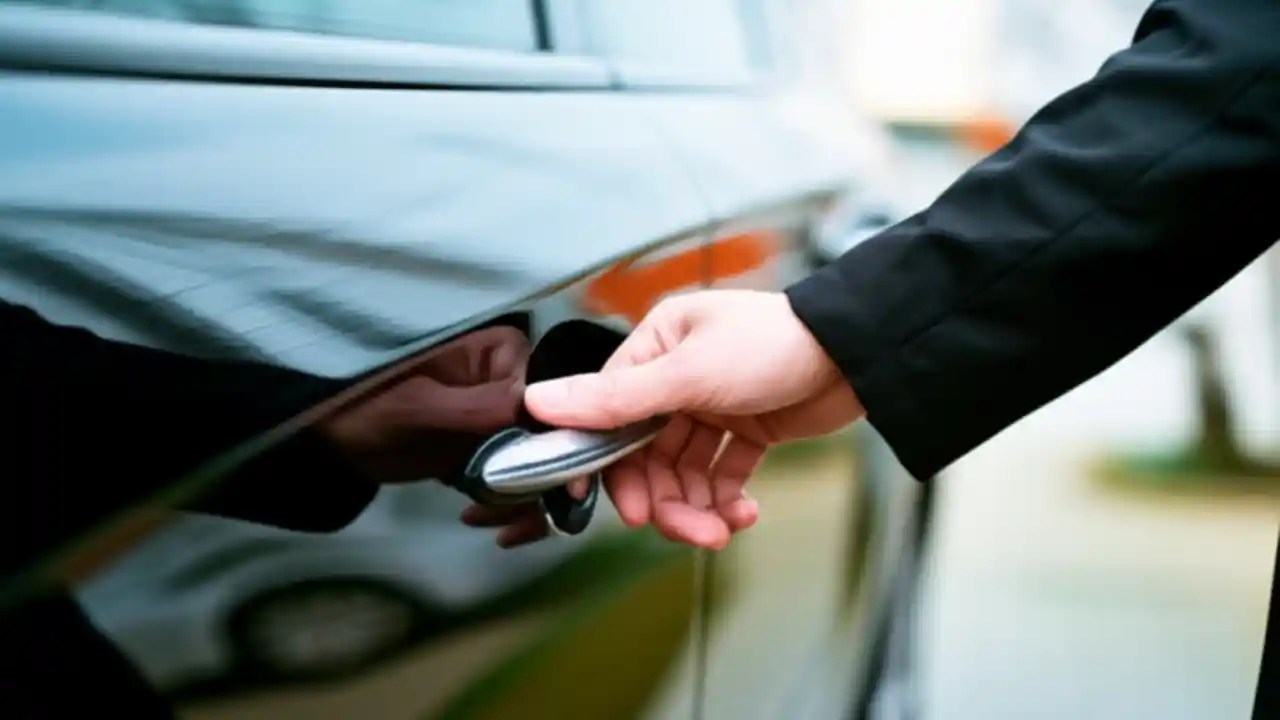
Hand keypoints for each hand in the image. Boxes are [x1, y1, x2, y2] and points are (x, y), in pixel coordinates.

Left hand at [317, 326, 567, 546]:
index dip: (565, 444)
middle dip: (542, 484)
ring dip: (525, 503)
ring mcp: (504, 420)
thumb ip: (481, 406)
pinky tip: (481, 519)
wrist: (325, 438)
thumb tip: (538, 409)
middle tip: (515, 522)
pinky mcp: (490, 452)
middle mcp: (514, 383)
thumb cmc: (361, 405)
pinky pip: (520, 483)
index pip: (557, 399)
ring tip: (486, 522)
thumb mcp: (419, 406)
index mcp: (503, 354)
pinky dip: (511, 508)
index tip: (565, 487)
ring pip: (545, 467)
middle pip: (559, 437)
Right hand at [524, 290, 862, 549]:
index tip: (624, 509)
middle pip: (649, 454)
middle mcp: (677, 375)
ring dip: (698, 507)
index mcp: (655, 348)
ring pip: (685, 470)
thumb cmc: (773, 344)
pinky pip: (722, 472)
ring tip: (721, 529)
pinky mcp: (749, 426)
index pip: (611, 417)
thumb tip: (540, 402)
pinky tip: (743, 512)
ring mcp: (714, 403)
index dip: (613, 467)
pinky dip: (727, 497)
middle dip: (666, 499)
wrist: (859, 352)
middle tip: (688, 531)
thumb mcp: (687, 374)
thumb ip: (614, 399)